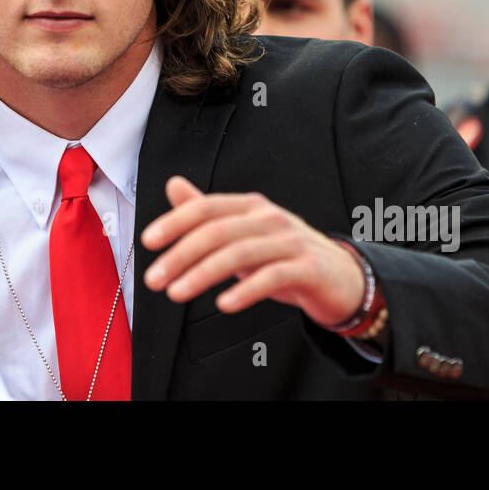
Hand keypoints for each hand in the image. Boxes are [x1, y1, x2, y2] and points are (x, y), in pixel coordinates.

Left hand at [140, 177, 365, 328]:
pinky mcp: (307, 268)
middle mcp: (270, 218)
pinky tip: (224, 304)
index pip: (206, 208)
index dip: (174, 222)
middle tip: (153, 279)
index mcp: (251, 206)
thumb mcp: (243, 234)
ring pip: (240, 253)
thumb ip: (207, 212)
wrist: (340, 278)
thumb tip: (173, 185)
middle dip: (180, 255)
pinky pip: (272, 277)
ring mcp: (291, 241)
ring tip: (176, 293)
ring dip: (203, 274)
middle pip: (217, 232)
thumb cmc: (284, 255)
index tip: (148, 242)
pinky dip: (245, 290)